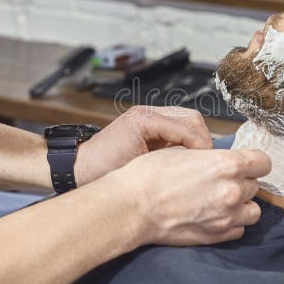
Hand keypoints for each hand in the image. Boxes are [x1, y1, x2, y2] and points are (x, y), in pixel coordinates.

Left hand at [75, 106, 212, 185]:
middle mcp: (148, 112)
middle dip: (203, 141)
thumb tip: (196, 165)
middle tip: (204, 164)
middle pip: (193, 118)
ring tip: (196, 162)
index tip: (206, 166)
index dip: (201, 148)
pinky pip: (179, 126)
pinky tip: (185, 158)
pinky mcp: (151, 123)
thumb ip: (168, 163)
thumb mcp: (135, 171)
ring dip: (197, 140)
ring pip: (190, 120)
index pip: (188, 127)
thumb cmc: (98, 171)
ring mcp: (150, 115)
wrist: (77, 167)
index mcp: (144, 120)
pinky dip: (187, 140)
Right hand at [105, 147, 270, 248]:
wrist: (132, 206)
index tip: (246, 163)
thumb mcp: (185, 152)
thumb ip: (212, 157)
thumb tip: (221, 159)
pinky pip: (239, 229)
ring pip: (253, 210)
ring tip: (222, 202)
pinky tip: (214, 216)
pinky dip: (231, 223)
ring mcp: (227, 216)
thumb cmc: (151, 174)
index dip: (254, 161)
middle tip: (222, 182)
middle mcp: (233, 190)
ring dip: (242, 205)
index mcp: (227, 164)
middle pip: (256, 185)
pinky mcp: (217, 235)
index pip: (263, 161)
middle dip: (243, 182)